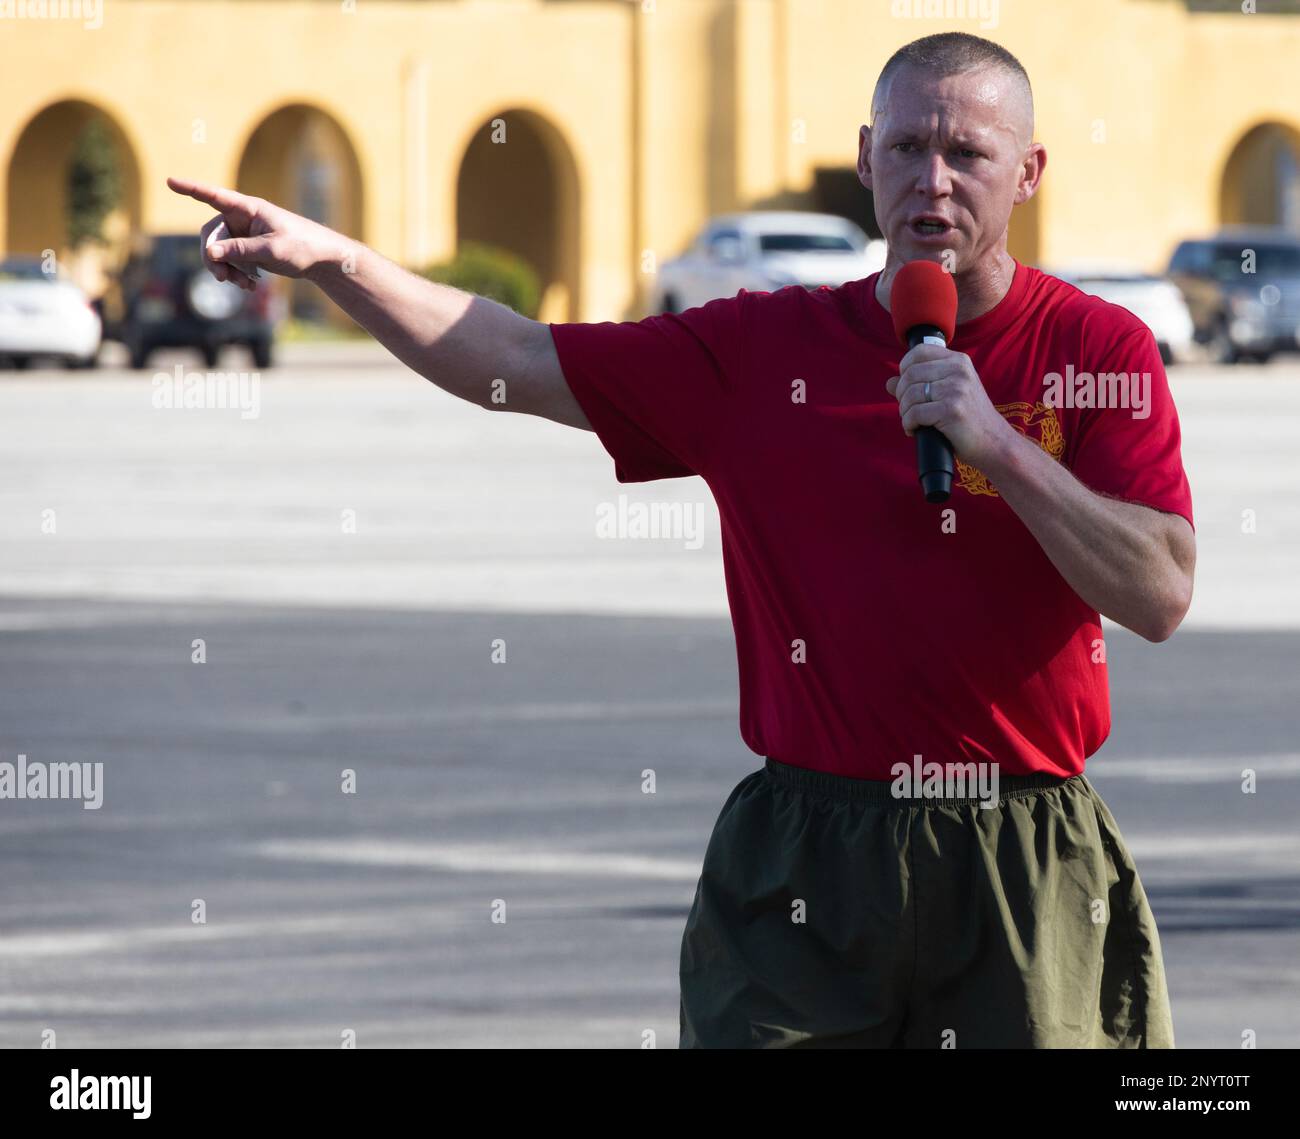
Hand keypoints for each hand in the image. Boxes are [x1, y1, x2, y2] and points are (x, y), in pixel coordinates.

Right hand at [166, 176, 347, 290]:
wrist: (322, 260)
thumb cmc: (302, 247)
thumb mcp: (271, 249)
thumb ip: (239, 250)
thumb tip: (209, 253)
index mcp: (249, 208)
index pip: (214, 196)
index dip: (191, 189)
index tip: (169, 181)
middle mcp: (243, 218)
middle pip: (211, 234)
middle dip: (212, 257)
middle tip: (222, 278)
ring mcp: (244, 234)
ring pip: (218, 251)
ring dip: (224, 269)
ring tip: (241, 286)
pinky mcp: (249, 250)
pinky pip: (230, 261)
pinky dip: (235, 274)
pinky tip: (249, 287)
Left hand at [885, 342, 1015, 470]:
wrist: (994, 443)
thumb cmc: (969, 419)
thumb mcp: (949, 393)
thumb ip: (921, 383)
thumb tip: (889, 382)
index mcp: (959, 361)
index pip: (919, 351)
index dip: (904, 368)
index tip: (906, 386)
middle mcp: (958, 371)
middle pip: (910, 374)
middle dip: (901, 395)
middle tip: (908, 410)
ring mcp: (956, 389)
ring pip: (910, 394)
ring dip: (904, 412)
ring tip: (912, 422)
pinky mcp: (951, 410)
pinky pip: (915, 413)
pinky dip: (908, 424)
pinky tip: (914, 430)